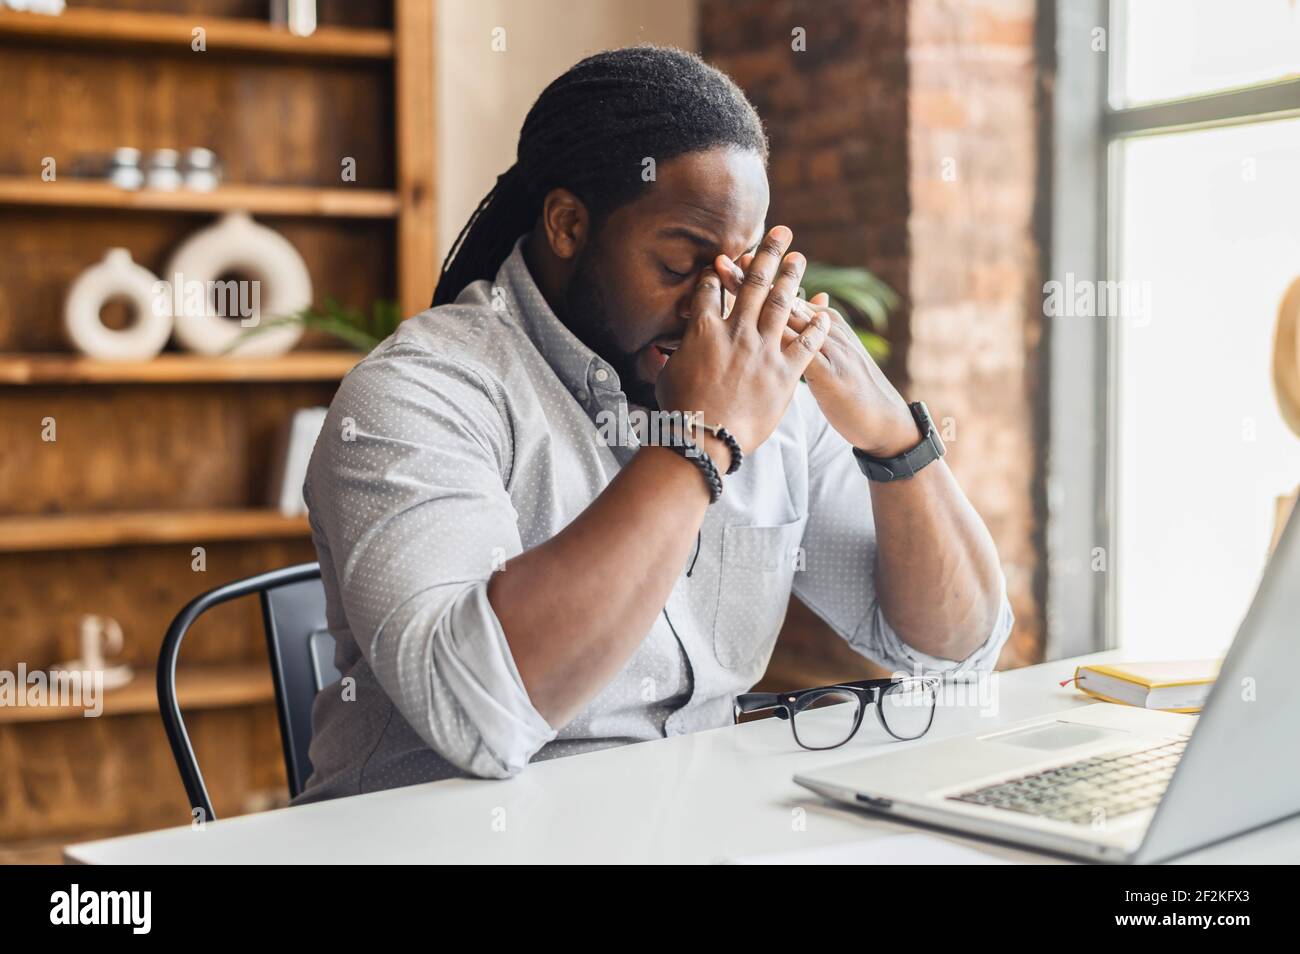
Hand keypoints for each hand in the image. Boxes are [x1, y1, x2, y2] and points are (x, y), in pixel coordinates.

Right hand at [654, 225, 832, 467]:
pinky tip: (824, 311)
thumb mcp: (667, 375)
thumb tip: (663, 351)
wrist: (704, 438)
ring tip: (799, 257)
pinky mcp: (784, 374)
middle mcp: (736, 332)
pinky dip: (815, 326)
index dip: (721, 271)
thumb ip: (673, 355)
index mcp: (704, 330)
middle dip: (767, 254)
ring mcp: (763, 351)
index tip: (728, 257)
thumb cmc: (680, 411)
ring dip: (791, 276)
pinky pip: (806, 344)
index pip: (713, 289)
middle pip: (753, 284)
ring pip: (781, 303)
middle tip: (781, 232)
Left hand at [717, 247, 917, 456]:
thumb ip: (820, 328)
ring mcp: (828, 349)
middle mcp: (827, 328)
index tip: (733, 261)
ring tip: (728, 287)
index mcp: (826, 322)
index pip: (787, 295)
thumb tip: (811, 297)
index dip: (760, 278)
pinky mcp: (827, 374)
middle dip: (750, 280)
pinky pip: (796, 351)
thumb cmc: (855, 390)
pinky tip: (747, 332)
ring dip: (754, 300)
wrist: (885, 420)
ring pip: (786, 319)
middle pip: (782, 299)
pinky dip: (771, 339)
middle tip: (720, 262)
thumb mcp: (836, 353)